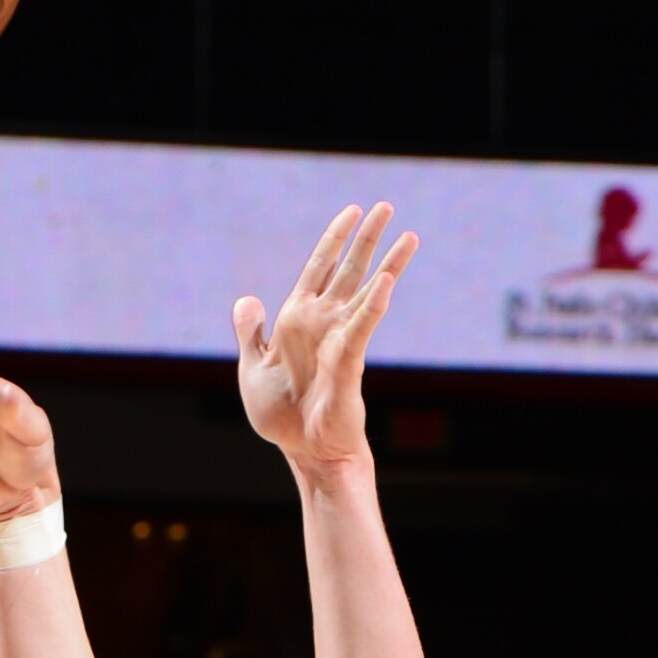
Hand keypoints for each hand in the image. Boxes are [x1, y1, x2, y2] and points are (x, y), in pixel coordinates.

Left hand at [234, 202, 416, 472]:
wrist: (304, 452)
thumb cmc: (283, 417)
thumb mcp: (253, 370)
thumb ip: (250, 333)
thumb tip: (247, 299)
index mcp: (298, 318)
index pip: (319, 267)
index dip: (334, 239)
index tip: (352, 212)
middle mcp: (323, 322)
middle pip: (349, 269)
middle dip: (368, 237)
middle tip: (387, 206)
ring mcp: (338, 338)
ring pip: (367, 291)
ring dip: (388, 263)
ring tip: (409, 237)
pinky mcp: (348, 361)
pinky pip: (361, 327)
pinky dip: (373, 306)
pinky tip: (385, 282)